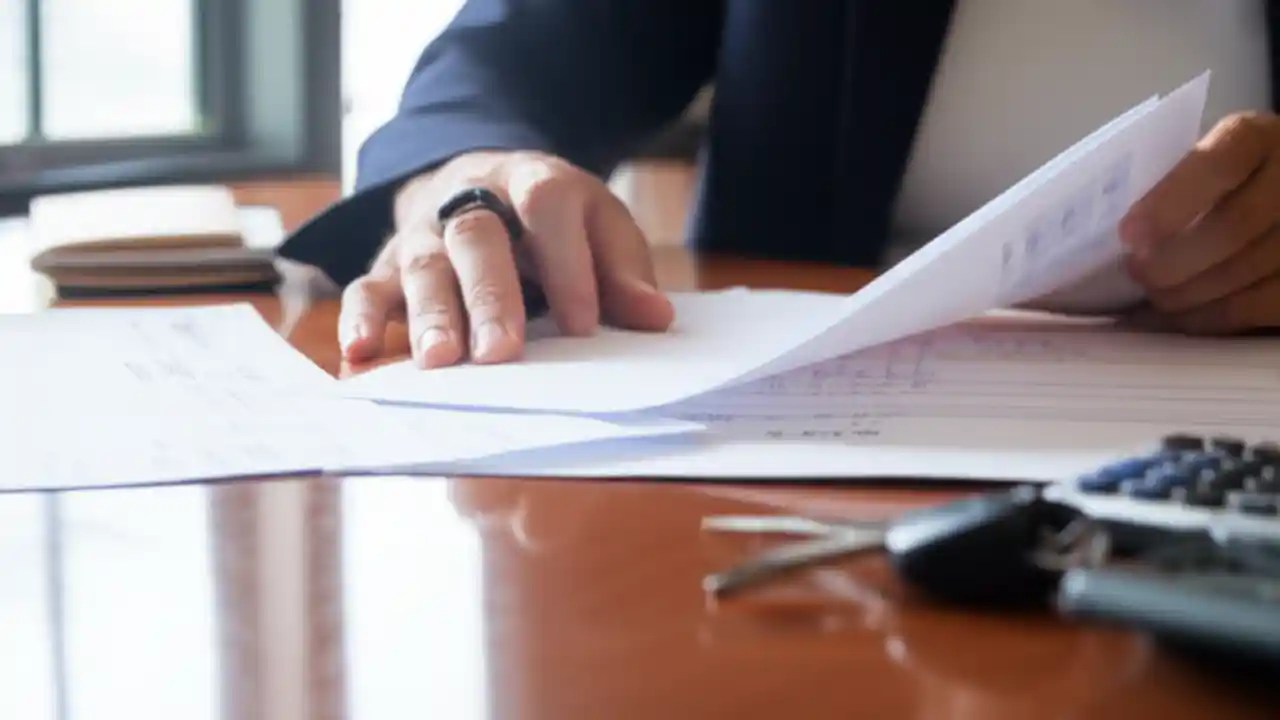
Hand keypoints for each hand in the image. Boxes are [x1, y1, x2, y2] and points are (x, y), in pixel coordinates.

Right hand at [339, 150, 674, 366]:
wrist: (480, 182)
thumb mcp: (599, 226)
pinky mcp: (388, 264)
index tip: (584, 326)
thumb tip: (654, 318)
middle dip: (490, 297)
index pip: (548, 207)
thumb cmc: (552, 222)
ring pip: (421, 267)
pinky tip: (358, 356)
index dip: (568, 266)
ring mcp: (424, 233)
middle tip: (501, 353)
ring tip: (439, 362)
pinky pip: (367, 288)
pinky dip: (359, 321)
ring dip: (429, 316)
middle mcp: (470, 200)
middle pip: (476, 239)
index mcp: (533, 181)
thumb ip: (624, 270)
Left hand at [1120, 111, 1279, 333]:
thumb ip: (1169, 184)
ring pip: (1244, 270)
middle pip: (1233, 226)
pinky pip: (1257, 306)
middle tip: (1137, 273)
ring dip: (1185, 293)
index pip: (1217, 164)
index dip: (1170, 201)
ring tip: (1155, 295)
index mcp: (1257, 138)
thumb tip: (1110, 234)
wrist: (1276, 194)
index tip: (1128, 234)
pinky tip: (1182, 315)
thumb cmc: (1218, 182)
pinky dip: (1210, 317)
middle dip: (1171, 260)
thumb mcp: (1201, 163)